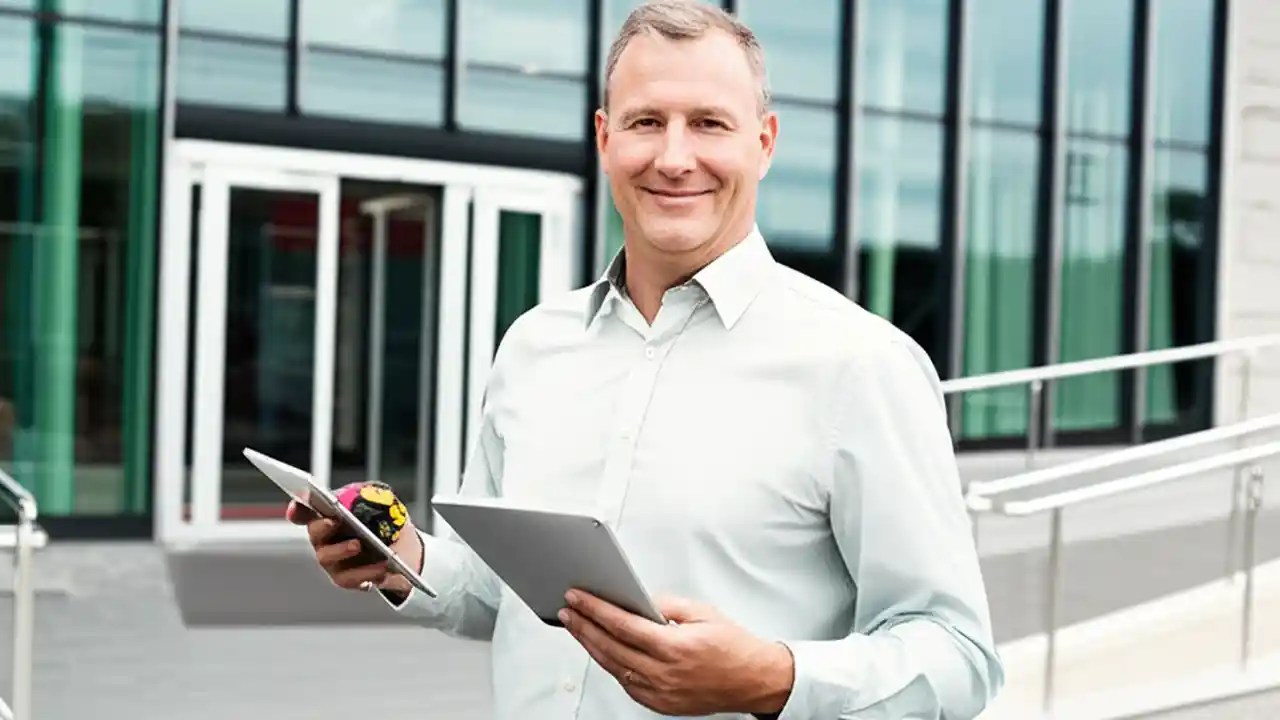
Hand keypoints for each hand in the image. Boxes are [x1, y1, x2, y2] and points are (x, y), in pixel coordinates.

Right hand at [285, 498, 423, 599]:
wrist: (403, 551)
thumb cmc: (385, 524)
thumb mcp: (380, 503)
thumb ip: (368, 495)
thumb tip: (362, 495)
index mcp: (330, 515)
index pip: (305, 510)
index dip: (297, 508)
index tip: (296, 504)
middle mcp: (325, 539)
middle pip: (314, 532)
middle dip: (321, 527)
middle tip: (334, 521)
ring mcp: (332, 560)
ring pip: (327, 557)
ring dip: (341, 550)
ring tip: (359, 545)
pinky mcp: (346, 578)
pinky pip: (350, 578)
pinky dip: (366, 572)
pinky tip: (381, 566)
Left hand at [558, 591, 793, 715]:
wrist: (754, 680)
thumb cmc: (734, 647)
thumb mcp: (703, 612)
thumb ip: (668, 605)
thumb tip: (640, 601)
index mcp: (674, 646)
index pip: (622, 624)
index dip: (595, 609)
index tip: (577, 598)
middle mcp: (665, 672)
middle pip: (610, 647)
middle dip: (584, 626)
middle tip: (568, 611)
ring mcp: (661, 692)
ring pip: (614, 668)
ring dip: (592, 647)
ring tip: (578, 629)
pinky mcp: (662, 704)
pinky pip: (628, 684)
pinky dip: (612, 667)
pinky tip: (603, 653)